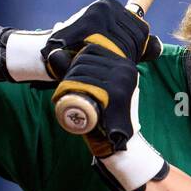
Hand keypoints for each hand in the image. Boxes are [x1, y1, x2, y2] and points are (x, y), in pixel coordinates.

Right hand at [41, 0, 161, 80]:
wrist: (48, 52)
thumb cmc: (82, 52)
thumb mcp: (112, 47)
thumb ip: (136, 47)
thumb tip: (158, 45)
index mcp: (114, 7)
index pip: (141, 34)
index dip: (134, 52)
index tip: (116, 58)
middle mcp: (107, 6)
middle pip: (134, 41)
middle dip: (123, 58)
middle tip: (102, 60)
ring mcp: (98, 13)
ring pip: (123, 47)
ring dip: (112, 61)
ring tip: (93, 59)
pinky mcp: (89, 23)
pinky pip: (110, 50)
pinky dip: (102, 60)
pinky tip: (88, 59)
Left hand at [54, 41, 140, 157]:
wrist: (121, 141)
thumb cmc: (110, 114)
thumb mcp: (111, 88)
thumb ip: (102, 74)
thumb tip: (68, 56)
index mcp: (126, 65)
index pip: (94, 49)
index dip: (77, 59)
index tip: (71, 74)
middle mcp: (126, 70)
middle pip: (86, 59)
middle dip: (70, 70)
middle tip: (65, 86)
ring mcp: (121, 81)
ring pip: (83, 70)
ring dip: (68, 78)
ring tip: (64, 91)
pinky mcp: (114, 94)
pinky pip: (85, 83)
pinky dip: (71, 85)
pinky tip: (66, 91)